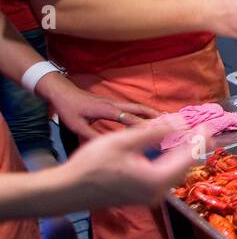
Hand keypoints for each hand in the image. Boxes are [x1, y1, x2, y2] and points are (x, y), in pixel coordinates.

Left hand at [38, 74, 158, 137]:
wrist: (63, 93)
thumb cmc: (69, 109)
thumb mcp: (76, 125)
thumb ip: (92, 136)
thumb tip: (108, 145)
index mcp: (107, 110)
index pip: (130, 118)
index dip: (145, 126)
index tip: (159, 133)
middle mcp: (114, 104)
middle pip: (140, 109)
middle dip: (156, 116)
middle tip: (172, 124)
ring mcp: (115, 102)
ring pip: (138, 107)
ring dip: (153, 113)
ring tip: (167, 121)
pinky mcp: (114, 103)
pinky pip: (133, 107)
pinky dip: (145, 112)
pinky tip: (150, 118)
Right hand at [56, 118, 211, 209]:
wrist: (67, 190)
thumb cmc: (91, 165)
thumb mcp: (124, 141)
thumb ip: (154, 133)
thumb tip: (180, 123)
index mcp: (156, 179)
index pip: (188, 157)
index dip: (200, 139)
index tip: (208, 124)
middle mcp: (157, 192)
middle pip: (185, 166)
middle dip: (195, 146)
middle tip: (204, 129)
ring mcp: (150, 196)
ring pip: (175, 172)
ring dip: (183, 153)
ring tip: (191, 137)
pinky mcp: (142, 195)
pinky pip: (164, 176)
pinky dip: (171, 161)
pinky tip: (170, 150)